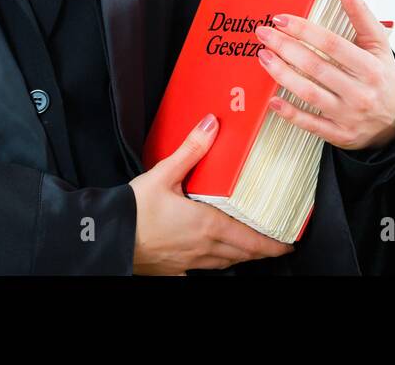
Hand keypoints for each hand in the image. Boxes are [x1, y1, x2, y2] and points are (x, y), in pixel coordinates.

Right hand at [128, 113, 294, 274]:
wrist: (107, 238)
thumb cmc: (134, 210)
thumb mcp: (164, 174)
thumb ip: (191, 150)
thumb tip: (211, 125)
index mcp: (207, 226)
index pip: (250, 239)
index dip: (271, 245)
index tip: (287, 245)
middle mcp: (203, 248)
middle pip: (241, 254)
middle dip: (261, 252)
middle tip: (276, 248)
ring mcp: (188, 262)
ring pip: (224, 264)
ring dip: (240, 257)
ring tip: (249, 250)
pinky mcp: (173, 269)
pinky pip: (202, 270)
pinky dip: (215, 264)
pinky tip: (211, 258)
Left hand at [254, 0, 394, 151]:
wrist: (393, 122)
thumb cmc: (380, 76)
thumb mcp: (378, 44)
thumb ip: (361, 13)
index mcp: (370, 67)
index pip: (332, 45)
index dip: (304, 30)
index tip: (281, 18)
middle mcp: (360, 92)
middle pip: (315, 67)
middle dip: (285, 48)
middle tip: (263, 34)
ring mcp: (348, 116)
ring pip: (309, 93)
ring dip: (281, 74)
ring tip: (263, 57)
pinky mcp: (338, 134)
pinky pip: (309, 123)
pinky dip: (289, 112)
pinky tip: (271, 100)